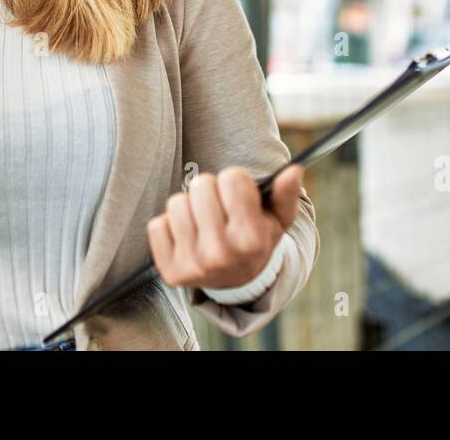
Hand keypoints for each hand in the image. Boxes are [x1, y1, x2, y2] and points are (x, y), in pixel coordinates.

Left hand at [146, 163, 303, 289]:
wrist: (238, 281)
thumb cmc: (257, 238)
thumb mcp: (277, 218)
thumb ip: (286, 193)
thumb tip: (293, 170)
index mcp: (251, 239)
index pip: (232, 179)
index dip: (235, 181)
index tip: (239, 194)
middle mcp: (222, 255)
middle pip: (201, 186)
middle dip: (210, 189)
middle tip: (218, 206)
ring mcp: (194, 265)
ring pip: (176, 203)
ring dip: (188, 206)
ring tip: (202, 220)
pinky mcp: (171, 272)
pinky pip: (156, 225)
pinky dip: (170, 225)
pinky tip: (187, 235)